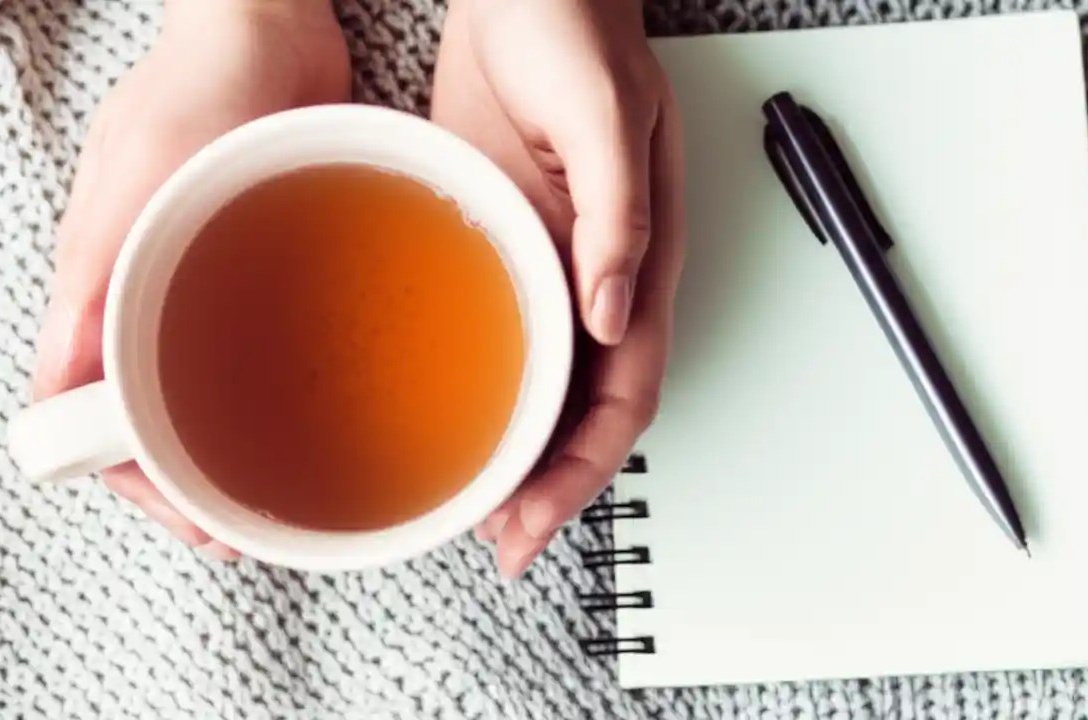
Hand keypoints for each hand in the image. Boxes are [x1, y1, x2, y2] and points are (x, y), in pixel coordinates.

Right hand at [31, 0, 348, 559]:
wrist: (272, 25)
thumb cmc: (200, 81)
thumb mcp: (145, 166)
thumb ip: (99, 265)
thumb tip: (60, 383)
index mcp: (100, 288)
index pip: (84, 418)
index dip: (131, 482)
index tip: (190, 517)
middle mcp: (146, 298)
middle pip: (148, 423)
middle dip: (192, 484)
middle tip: (248, 524)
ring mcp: (202, 287)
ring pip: (205, 399)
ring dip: (237, 452)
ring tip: (286, 491)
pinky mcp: (262, 270)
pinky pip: (259, 352)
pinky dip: (280, 395)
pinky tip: (324, 414)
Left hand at [432, 0, 684, 576]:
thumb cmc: (576, 29)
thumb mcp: (604, 116)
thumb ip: (619, 218)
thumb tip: (614, 314)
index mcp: (637, 257)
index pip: (626, 391)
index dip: (586, 468)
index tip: (537, 519)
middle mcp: (598, 277)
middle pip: (586, 409)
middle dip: (550, 485)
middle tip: (498, 538)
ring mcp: (550, 265)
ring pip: (546, 386)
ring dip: (518, 452)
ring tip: (473, 504)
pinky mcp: (503, 242)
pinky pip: (505, 337)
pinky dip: (486, 391)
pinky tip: (449, 413)